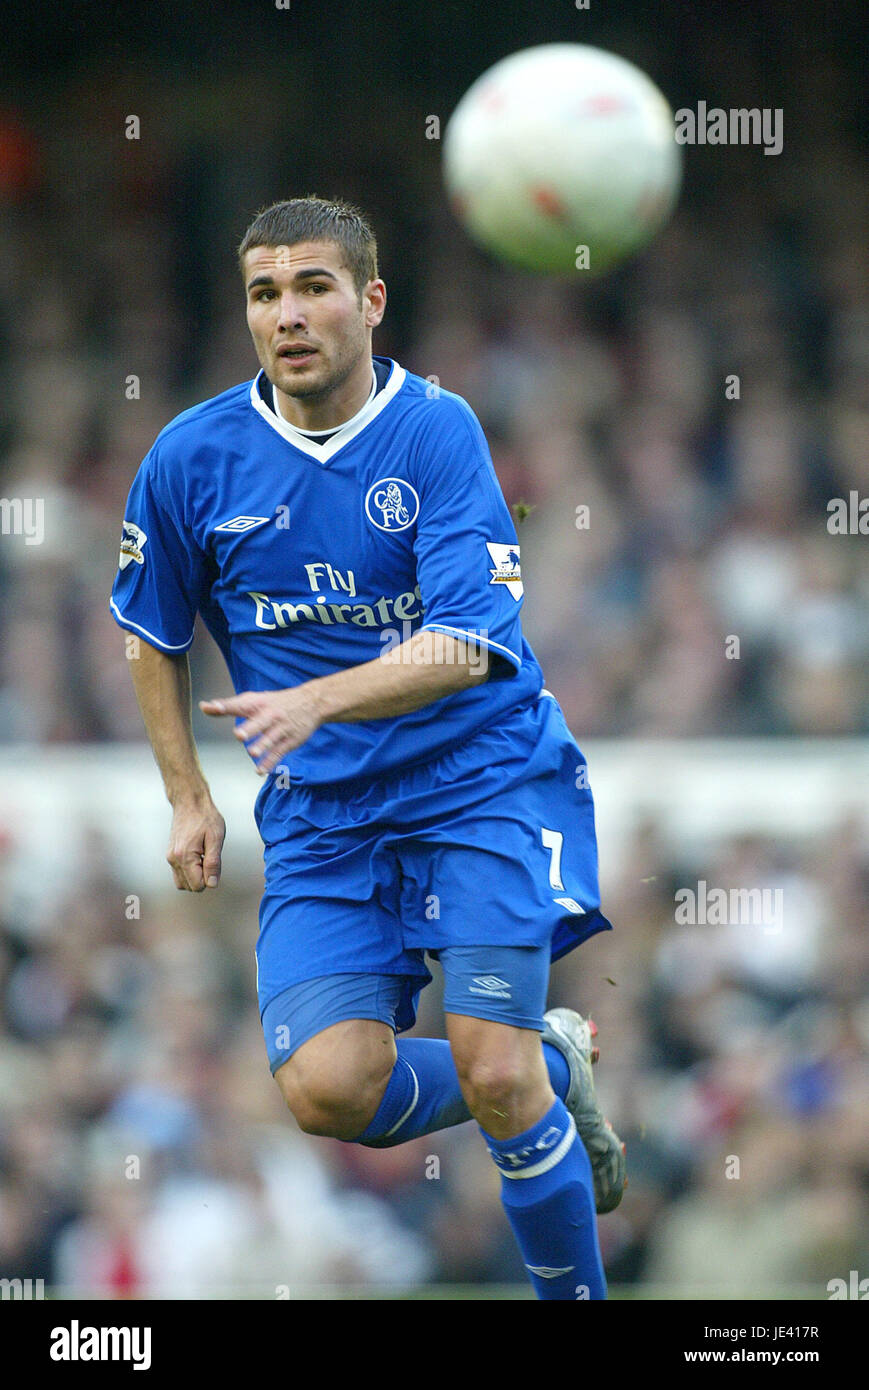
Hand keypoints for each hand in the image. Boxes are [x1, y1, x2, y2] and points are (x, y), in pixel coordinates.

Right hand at [167, 798, 225, 891]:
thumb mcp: (216, 839)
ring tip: (204, 857)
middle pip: (189, 886)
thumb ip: (213, 863)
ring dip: (195, 876)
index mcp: (185, 856)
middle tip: (209, 858)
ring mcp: (170, 857)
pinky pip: (179, 872)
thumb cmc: (205, 817)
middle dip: (202, 879)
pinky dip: (189, 871)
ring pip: (182, 882)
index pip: (198, 886)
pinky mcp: (170, 854)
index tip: (214, 863)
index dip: (210, 879)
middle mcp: (174, 859)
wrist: (190, 801)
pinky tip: (198, 856)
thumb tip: (212, 884)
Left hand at [199, 686, 321, 774]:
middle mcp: (270, 715)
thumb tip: (203, 707)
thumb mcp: (253, 700)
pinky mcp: (289, 741)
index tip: (209, 707)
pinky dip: (270, 762)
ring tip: (252, 753)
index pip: (238, 704)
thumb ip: (228, 705)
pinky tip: (260, 770)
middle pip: (258, 722)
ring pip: (270, 739)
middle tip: (240, 735)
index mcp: (258, 703)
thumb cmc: (275, 702)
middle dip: (250, 728)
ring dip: (261, 746)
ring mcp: (281, 728)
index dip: (224, 706)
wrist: (311, 703)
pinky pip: (278, 753)